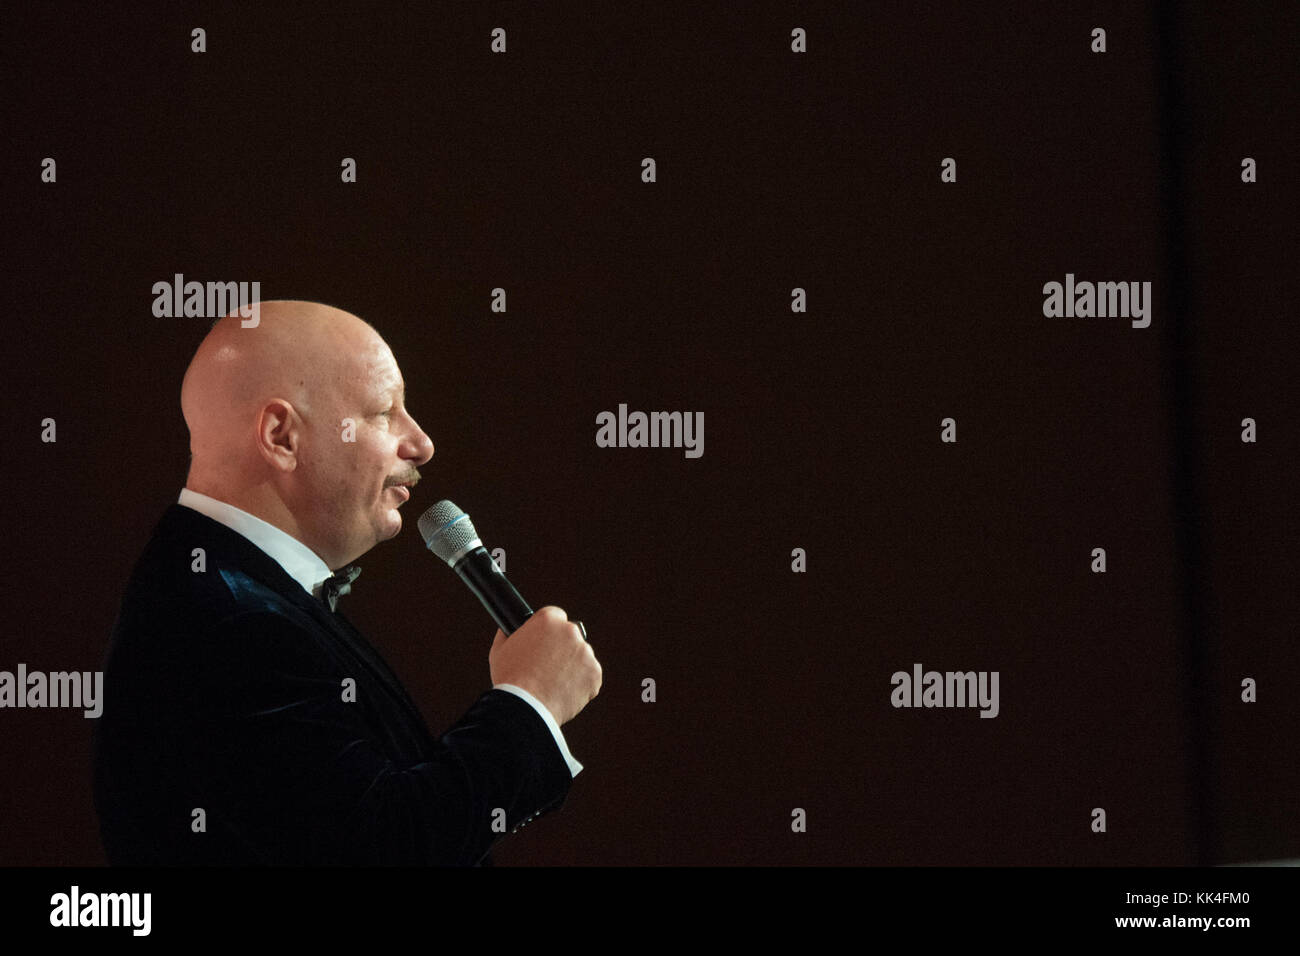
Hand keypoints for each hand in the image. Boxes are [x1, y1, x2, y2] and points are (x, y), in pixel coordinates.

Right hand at [489, 606, 601, 725]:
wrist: (526, 707)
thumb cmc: (510, 679)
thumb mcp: (500, 650)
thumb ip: (508, 634)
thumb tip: (507, 628)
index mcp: (548, 620)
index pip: (555, 616)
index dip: (549, 631)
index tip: (545, 643)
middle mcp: (570, 631)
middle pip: (570, 636)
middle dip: (562, 649)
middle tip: (548, 667)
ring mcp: (585, 652)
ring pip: (581, 657)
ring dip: (572, 667)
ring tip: (554, 684)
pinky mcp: (595, 673)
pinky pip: (589, 677)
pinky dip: (581, 685)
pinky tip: (564, 692)